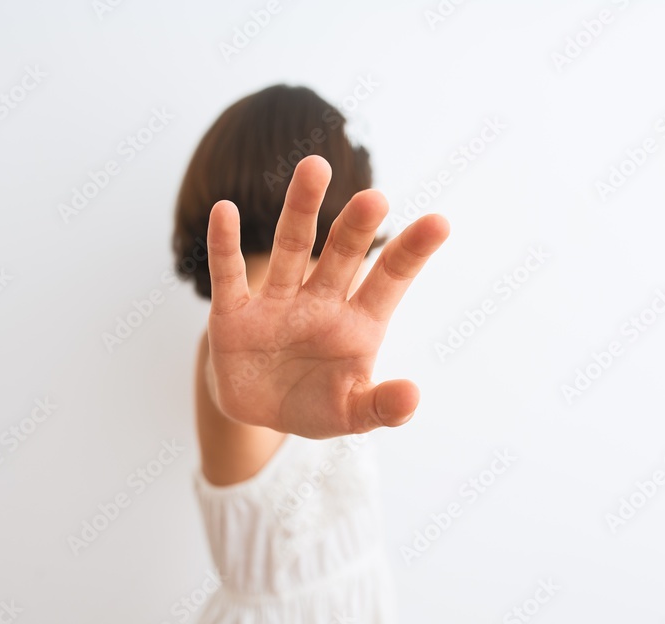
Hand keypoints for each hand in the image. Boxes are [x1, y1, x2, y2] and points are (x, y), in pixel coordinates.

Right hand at [204, 155, 449, 437]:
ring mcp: (277, 302)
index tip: (440, 222)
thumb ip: (380, 407)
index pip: (389, 280)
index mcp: (357, 322)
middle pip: (342, 254)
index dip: (412, 252)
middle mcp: (320, 300)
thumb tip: (412, 396)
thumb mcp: (351, 415)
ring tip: (314, 167)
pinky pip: (229, 275)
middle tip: (375, 197)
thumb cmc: (316, 405)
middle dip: (357, 227)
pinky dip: (226, 245)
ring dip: (301, 210)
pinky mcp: (234, 314)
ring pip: (291, 247)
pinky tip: (225, 211)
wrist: (259, 413)